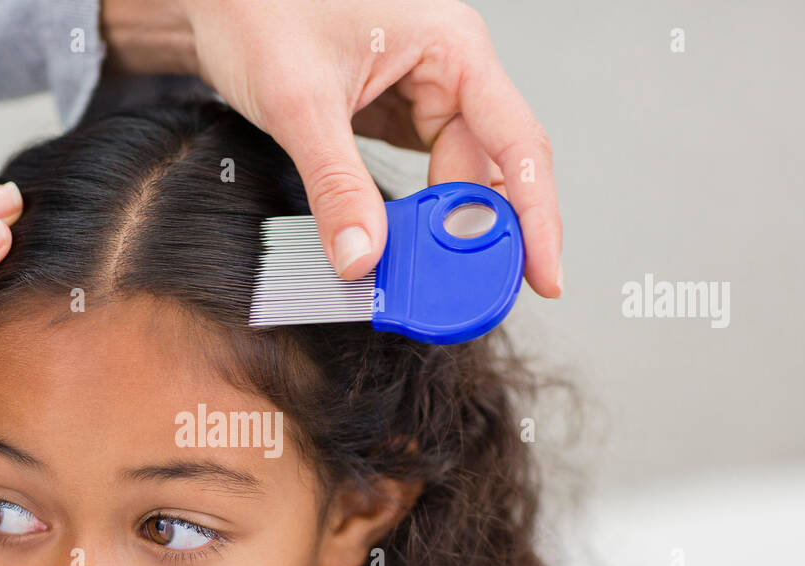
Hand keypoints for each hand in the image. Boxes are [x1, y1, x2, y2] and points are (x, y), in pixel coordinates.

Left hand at [105, 0, 561, 294]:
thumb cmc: (260, 12)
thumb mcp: (299, 104)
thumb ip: (334, 185)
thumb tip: (363, 259)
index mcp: (452, 48)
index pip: (517, 143)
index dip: (536, 217)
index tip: (544, 276)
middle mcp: (450, 70)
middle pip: (489, 170)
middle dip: (478, 237)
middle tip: (465, 298)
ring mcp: (425, 94)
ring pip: (455, 179)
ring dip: (442, 232)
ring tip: (425, 281)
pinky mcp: (396, 116)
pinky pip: (423, 176)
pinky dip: (415, 217)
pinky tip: (403, 249)